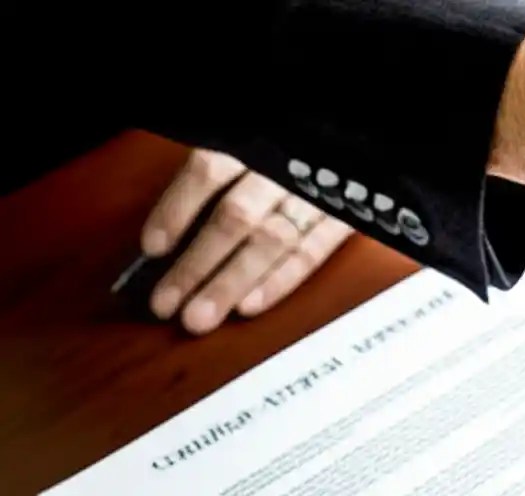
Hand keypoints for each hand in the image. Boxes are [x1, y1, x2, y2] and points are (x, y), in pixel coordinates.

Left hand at [141, 149, 352, 333]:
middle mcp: (284, 168)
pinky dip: (281, 280)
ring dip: (231, 283)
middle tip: (166, 303)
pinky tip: (249, 305)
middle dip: (197, 265)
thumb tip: (167, 230)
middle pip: (235, 217)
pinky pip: (313, 252)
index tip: (152, 247)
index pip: (210, 172)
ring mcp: (316, 194)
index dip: (177, 210)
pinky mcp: (345, 216)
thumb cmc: (284, 152)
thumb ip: (216, 175)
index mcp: (256, 143)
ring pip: (271, 241)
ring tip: (200, 316)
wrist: (363, 140)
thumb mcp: (248, 149)